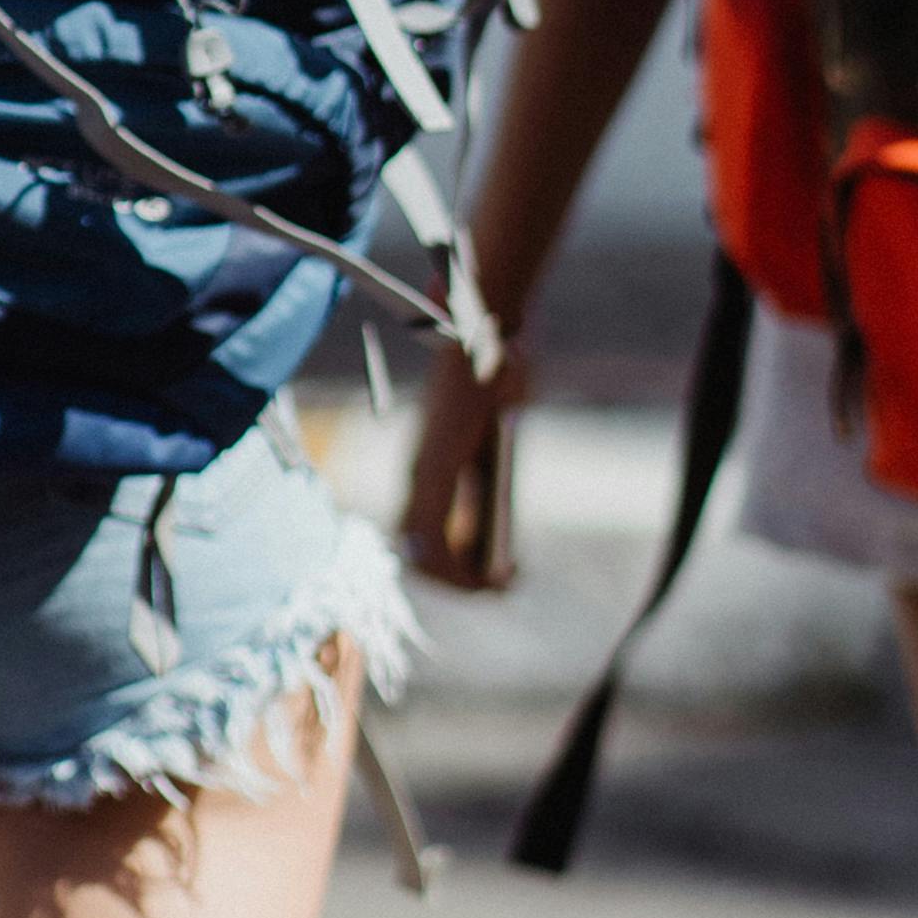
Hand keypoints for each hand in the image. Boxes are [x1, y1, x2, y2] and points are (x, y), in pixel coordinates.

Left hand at [400, 335, 525, 591]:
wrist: (488, 328)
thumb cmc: (498, 364)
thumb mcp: (499, 427)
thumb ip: (490, 470)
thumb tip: (496, 512)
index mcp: (431, 462)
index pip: (426, 531)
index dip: (452, 562)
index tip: (490, 575)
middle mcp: (418, 471)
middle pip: (419, 548)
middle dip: (457, 579)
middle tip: (498, 589)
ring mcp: (421, 470)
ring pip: (424, 551)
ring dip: (460, 580)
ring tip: (499, 587)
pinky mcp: (433, 467)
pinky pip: (434, 538)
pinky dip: (458, 567)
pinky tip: (492, 575)